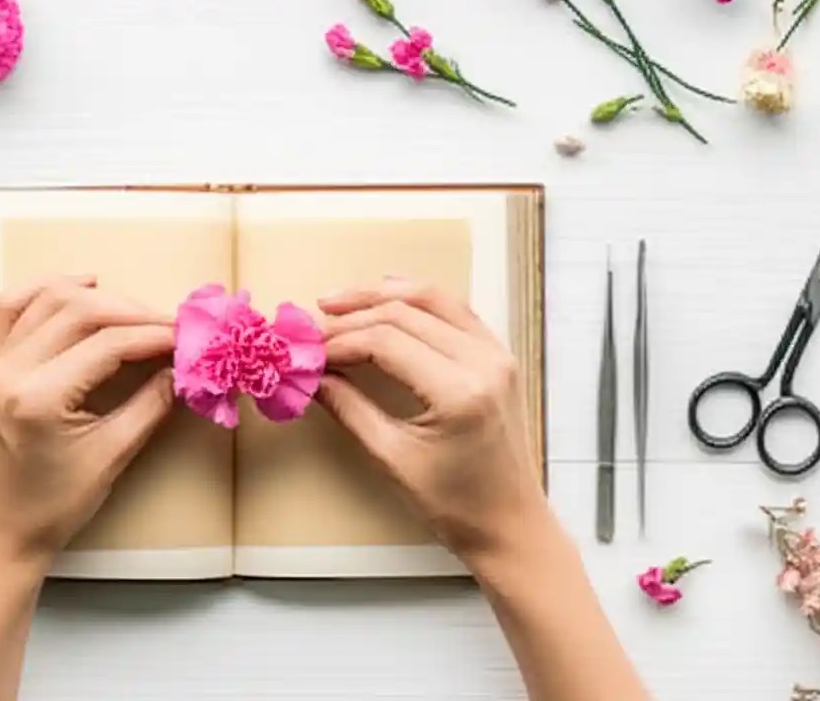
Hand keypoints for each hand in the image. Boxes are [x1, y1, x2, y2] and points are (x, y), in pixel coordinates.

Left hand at [0, 276, 175, 570]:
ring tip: (137, 311)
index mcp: (39, 397)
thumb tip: (182, 368)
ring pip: (48, 299)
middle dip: (134, 311)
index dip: (155, 334)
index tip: (188, 336)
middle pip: (81, 310)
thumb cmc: (53, 507)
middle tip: (172, 326)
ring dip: (97, 295)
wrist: (1, 534)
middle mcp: (10, 370)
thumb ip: (150, 405)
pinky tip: (80, 287)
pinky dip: (46, 289)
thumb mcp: (111, 457)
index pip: (108, 343)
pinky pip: (12, 307)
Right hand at [315, 278, 548, 564]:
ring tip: (339, 301)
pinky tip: (388, 293)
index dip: (340, 341)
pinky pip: (456, 311)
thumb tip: (312, 377)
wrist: (511, 526)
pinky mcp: (500, 357)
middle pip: (406, 313)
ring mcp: (497, 355)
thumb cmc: (455, 505)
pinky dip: (419, 299)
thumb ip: (350, 409)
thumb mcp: (393, 459)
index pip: (385, 342)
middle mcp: (484, 362)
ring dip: (383, 294)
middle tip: (314, 325)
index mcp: (459, 392)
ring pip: (434, 300)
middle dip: (354, 315)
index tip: (309, 352)